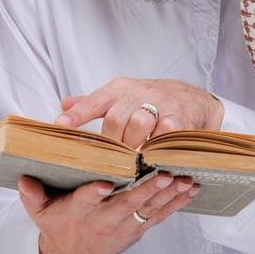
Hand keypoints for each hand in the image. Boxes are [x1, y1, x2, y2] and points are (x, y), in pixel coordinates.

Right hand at [18, 173, 199, 253]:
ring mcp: (124, 225)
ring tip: (183, 180)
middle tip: (162, 176)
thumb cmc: (57, 223)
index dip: (93, 193)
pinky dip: (176, 203)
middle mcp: (104, 219)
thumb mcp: (39, 211)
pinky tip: (190, 189)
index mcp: (79, 211)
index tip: (102, 183)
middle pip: (126, 204)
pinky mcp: (138, 228)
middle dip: (145, 190)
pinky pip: (160, 215)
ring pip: (148, 209)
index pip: (85, 201)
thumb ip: (32, 195)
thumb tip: (24, 179)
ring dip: (167, 195)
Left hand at [55, 77, 223, 147]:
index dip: (78, 114)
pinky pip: (164, 134)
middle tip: (107, 162)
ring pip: (139, 124)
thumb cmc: (151, 101)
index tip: (60, 125)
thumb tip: (64, 104)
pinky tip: (150, 160)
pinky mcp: (180, 117)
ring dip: (133, 146)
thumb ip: (92, 103)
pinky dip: (156, 148)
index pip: (94, 100)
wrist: (194, 98)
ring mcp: (161, 104)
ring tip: (128, 163)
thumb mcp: (121, 97)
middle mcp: (138, 93)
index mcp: (119, 89)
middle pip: (116, 118)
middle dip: (111, 143)